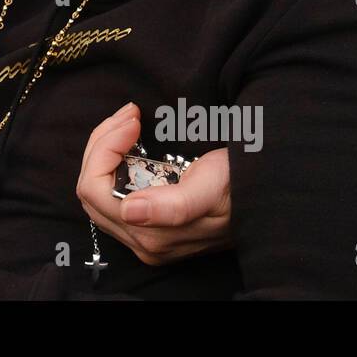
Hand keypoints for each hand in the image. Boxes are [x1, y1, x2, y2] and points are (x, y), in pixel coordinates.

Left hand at [76, 103, 231, 265]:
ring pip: (97, 191)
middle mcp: (141, 242)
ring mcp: (143, 235)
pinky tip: (133, 140)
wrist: (265, 195)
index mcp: (150, 235)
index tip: (132, 120)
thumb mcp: (211, 188)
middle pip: (91, 189)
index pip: (94, 188)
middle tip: (129, 115)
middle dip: (103, 144)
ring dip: (107, 150)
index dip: (105, 148)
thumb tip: (130, 212)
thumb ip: (172, 207)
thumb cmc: (239, 186)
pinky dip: (115, 161)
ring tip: (130, 121)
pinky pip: (112, 193)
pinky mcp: (149, 226)